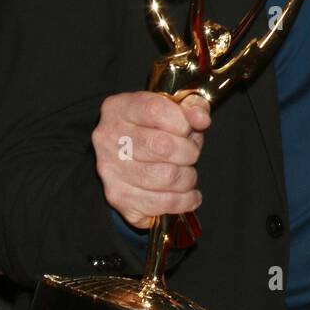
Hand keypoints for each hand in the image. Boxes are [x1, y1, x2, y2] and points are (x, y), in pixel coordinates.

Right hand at [93, 91, 210, 229]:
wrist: (129, 155)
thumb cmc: (155, 129)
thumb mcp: (172, 108)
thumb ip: (191, 106)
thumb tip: (201, 119)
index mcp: (119, 108)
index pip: (155, 110)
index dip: (182, 122)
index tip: (191, 128)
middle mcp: (108, 138)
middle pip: (163, 146)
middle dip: (189, 153)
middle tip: (191, 154)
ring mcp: (110, 170)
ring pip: (166, 177)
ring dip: (188, 178)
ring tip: (188, 174)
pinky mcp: (118, 197)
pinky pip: (162, 203)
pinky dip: (185, 200)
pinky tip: (189, 195)